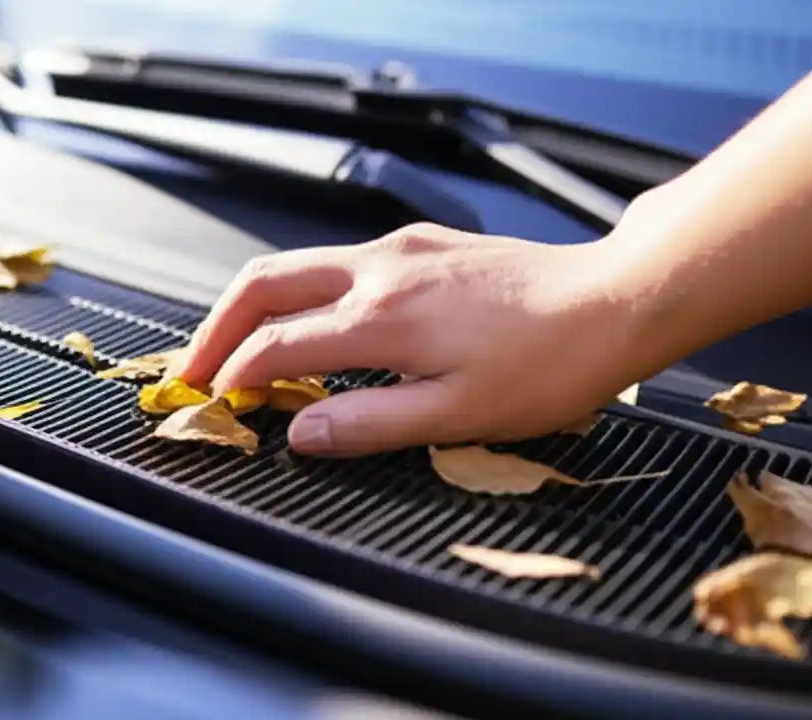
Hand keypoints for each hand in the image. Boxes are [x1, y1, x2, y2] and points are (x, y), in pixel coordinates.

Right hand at [175, 223, 647, 455]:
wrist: (616, 298)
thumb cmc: (549, 364)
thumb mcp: (459, 415)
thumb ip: (369, 424)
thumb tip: (300, 434)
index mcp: (380, 319)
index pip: (274, 344)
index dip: (232, 375)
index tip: (212, 402)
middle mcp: (377, 271)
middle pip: (264, 283)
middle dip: (216, 324)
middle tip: (194, 367)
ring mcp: (400, 248)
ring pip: (298, 264)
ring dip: (257, 305)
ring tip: (241, 347)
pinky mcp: (423, 242)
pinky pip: (339, 261)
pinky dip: (304, 292)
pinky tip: (317, 322)